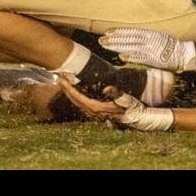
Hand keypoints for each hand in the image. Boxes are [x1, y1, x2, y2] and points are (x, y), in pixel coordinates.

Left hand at [60, 82, 174, 131]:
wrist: (136, 118)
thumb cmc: (131, 107)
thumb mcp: (125, 99)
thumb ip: (116, 93)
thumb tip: (107, 88)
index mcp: (97, 108)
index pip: (78, 97)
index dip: (69, 88)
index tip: (62, 79)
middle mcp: (93, 112)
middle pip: (74, 100)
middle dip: (66, 89)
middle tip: (59, 78)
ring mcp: (94, 113)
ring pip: (77, 102)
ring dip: (70, 92)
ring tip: (64, 82)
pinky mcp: (96, 111)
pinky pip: (82, 103)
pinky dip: (75, 96)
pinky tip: (74, 90)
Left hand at [99, 28, 195, 71]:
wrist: (184, 53)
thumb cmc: (171, 45)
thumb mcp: (158, 37)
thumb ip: (146, 37)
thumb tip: (134, 38)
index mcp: (149, 33)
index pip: (130, 32)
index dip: (118, 32)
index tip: (107, 32)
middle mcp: (148, 40)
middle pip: (127, 39)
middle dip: (113, 39)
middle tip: (101, 40)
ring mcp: (150, 50)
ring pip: (130, 47)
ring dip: (117, 47)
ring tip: (105, 45)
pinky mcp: (153, 60)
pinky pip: (140, 58)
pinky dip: (131, 57)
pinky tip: (121, 56)